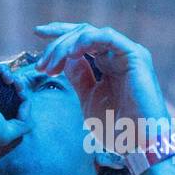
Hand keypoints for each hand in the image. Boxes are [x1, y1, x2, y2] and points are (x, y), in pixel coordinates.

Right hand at [0, 60, 29, 144]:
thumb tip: (26, 106)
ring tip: (6, 76)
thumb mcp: (5, 134)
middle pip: (8, 87)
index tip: (22, 95)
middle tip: (17, 84)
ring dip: (6, 72)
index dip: (21, 98)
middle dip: (17, 83)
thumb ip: (22, 126)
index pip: (12, 104)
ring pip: (0, 74)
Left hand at [33, 22, 169, 131]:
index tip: (36, 33)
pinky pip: (107, 37)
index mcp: (107, 62)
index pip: (80, 40)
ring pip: (90, 33)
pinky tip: (71, 53)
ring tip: (50, 66)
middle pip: (81, 33)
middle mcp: (117, 54)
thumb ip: (79, 77)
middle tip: (40, 66)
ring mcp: (126, 53)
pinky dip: (86, 40)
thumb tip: (65, 61)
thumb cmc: (117, 125)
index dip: (58, 35)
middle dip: (56, 45)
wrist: (138, 142)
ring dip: (65, 46)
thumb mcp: (89, 98)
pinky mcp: (134, 55)